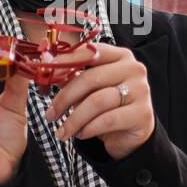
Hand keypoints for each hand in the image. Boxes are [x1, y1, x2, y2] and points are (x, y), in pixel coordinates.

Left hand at [45, 42, 153, 160]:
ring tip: (63, 131)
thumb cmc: (107, 104)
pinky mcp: (142, 113)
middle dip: (65, 98)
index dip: (65, 61)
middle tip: (50, 115)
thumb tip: (44, 63)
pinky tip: (80, 134)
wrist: (131, 130)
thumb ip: (70, 75)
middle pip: (90, 79)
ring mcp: (140, 91)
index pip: (90, 52)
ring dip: (74, 119)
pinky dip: (89, 129)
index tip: (45, 72)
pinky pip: (108, 120)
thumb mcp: (89, 87)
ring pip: (97, 102)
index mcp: (120, 56)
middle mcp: (133, 69)